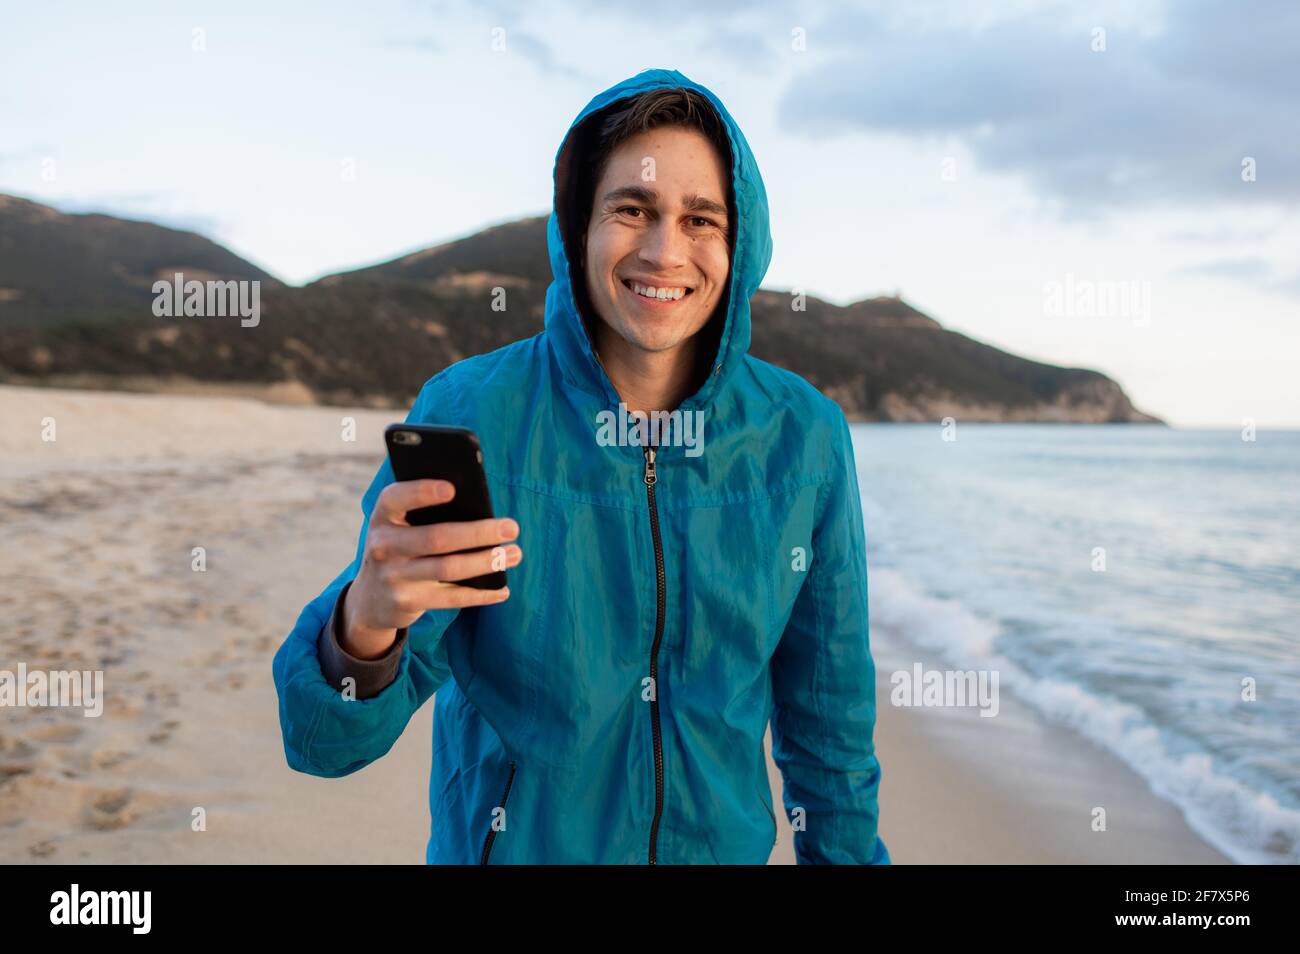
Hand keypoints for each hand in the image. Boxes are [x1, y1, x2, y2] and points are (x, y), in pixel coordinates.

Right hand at [341, 479, 521, 657]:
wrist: (370, 599)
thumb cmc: (401, 547)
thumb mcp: (400, 527)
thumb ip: (426, 514)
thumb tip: (480, 508)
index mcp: (382, 517)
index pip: (396, 499)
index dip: (421, 492)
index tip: (452, 489)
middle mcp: (383, 545)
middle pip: (437, 537)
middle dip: (479, 533)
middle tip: (512, 528)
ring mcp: (394, 576)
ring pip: (449, 568)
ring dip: (487, 561)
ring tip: (514, 554)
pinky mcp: (407, 602)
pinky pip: (452, 598)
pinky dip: (481, 594)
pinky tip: (503, 589)